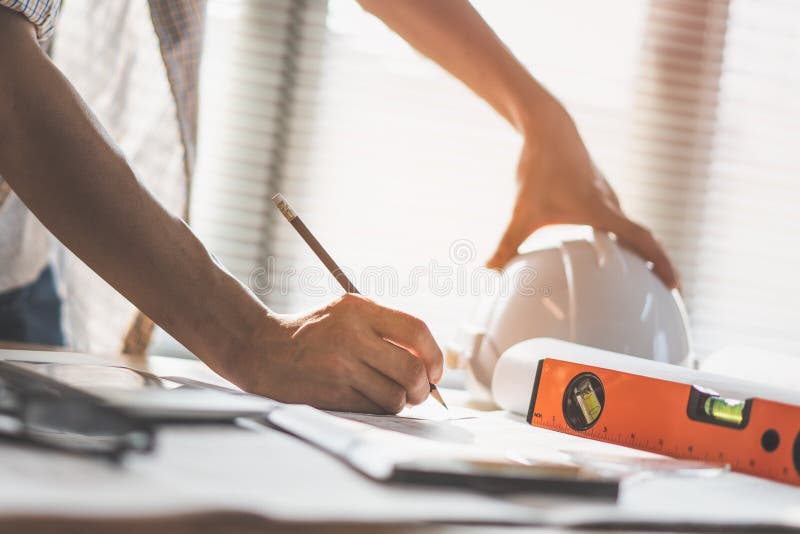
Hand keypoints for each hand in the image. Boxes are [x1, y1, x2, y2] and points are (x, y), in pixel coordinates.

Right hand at [229, 294, 442, 413]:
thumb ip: (385, 328)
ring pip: (396, 396)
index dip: (434, 355)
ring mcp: (340, 366)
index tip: (435, 370)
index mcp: (359, 309)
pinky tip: (371, 400)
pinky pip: (374, 408)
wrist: (263, 350)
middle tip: (421, 392)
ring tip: (394, 396)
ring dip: (403, 402)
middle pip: (411, 369)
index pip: (416, 330)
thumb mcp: (347, 313)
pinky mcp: (331, 393)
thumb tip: (429, 362)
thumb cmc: (314, 333)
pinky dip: (381, 409)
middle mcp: (351, 335)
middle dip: (424, 388)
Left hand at [487, 100, 678, 288]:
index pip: (642, 241)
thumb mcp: (521, 212)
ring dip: (639, 250)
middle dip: (657, 264)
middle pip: (642, 238)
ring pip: (629, 228)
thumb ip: (507, 244)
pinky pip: (616, 218)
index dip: (661, 263)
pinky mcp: (596, 190)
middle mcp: (611, 204)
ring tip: (643, 276)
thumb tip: (488, 270)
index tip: (675, 284)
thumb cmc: (539, 168)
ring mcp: (606, 196)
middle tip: (667, 290)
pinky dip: (621, 236)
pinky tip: (609, 248)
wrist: (547, 127)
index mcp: (602, 211)